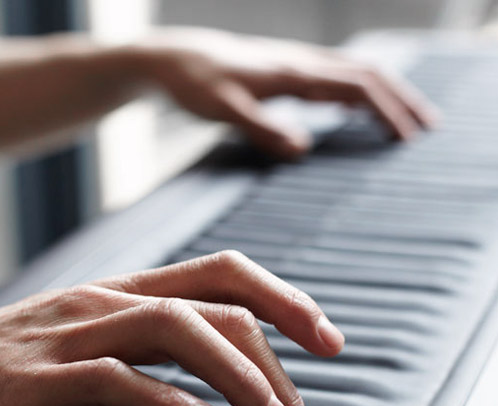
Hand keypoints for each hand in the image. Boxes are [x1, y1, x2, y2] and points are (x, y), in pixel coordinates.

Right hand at [0, 251, 343, 405]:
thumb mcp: (79, 341)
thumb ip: (138, 343)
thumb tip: (210, 373)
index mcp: (117, 291)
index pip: (223, 273)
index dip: (286, 300)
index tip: (327, 344)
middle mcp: (103, 301)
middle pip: (219, 306)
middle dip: (280, 364)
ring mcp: (71, 334)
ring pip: (180, 331)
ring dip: (242, 382)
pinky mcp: (39, 377)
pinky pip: (118, 379)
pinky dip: (171, 403)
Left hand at [140, 28, 439, 157]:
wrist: (175, 60)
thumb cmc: (195, 85)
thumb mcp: (222, 110)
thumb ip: (261, 128)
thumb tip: (302, 149)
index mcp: (294, 72)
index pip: (357, 86)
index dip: (386, 111)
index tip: (407, 138)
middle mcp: (301, 62)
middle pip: (367, 73)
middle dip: (400, 99)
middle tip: (426, 128)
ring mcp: (295, 63)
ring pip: (353, 72)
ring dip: (383, 93)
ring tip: (404, 120)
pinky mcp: (285, 70)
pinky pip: (333, 75)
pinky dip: (356, 91)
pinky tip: (355, 109)